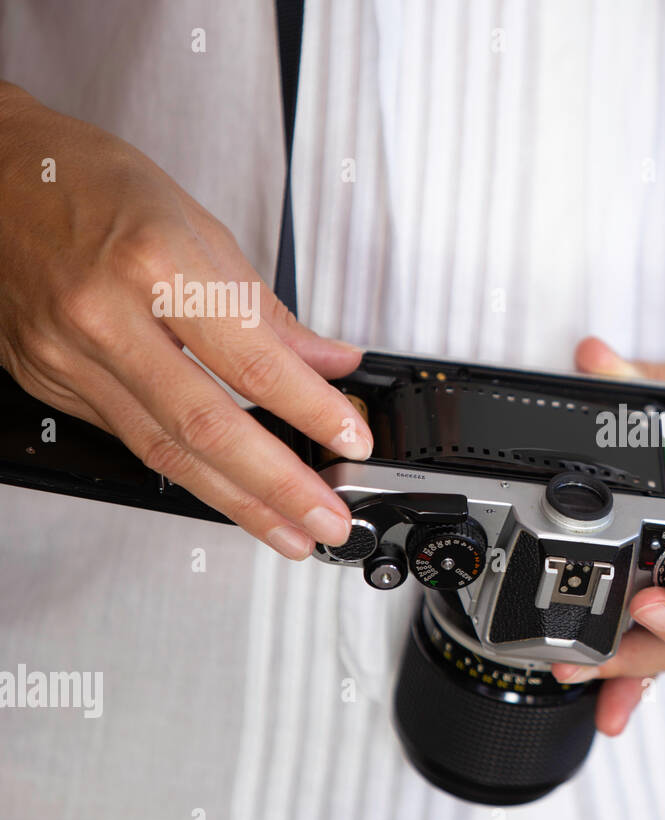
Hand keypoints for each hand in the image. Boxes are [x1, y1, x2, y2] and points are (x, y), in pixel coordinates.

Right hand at [0, 83, 371, 557]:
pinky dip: (187, 471)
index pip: (252, 364)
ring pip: (165, 451)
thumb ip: (266, 309)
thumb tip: (328, 361)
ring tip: (289, 530)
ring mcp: (69, 357)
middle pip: (207, 427)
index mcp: (154, 265)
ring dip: (238, 502)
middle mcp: (105, 318)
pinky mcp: (50, 382)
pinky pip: (132, 438)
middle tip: (328, 519)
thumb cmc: (88, 182)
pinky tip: (227, 492)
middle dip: (278, 486)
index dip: (312, 411)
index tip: (351, 440)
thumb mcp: (197, 225)